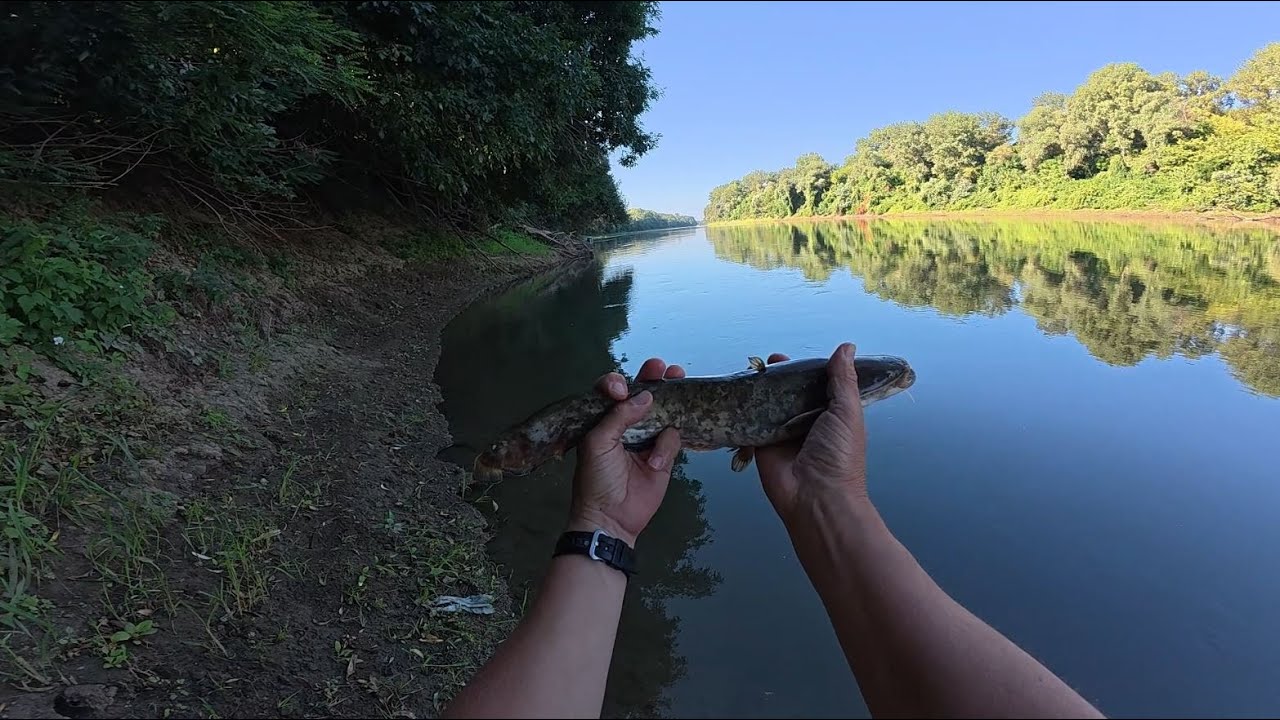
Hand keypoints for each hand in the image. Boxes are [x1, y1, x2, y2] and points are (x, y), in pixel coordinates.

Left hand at [568, 358, 684, 546]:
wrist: (611, 518)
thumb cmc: (596, 480)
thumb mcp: (598, 443)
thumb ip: (619, 416)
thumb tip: (646, 396)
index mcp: (603, 420)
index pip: (613, 392)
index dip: (619, 383)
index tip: (621, 388)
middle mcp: (627, 425)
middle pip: (643, 395)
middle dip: (653, 378)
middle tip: (661, 368)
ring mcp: (648, 438)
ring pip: (663, 411)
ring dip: (670, 400)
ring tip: (677, 380)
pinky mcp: (665, 455)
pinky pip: (673, 438)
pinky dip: (666, 447)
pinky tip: (655, 463)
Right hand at [756, 343, 869, 523]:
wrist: (816, 498)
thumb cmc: (839, 456)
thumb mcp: (847, 412)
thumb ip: (843, 380)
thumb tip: (847, 347)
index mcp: (832, 415)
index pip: (819, 385)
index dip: (809, 370)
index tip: (797, 356)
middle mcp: (806, 422)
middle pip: (791, 392)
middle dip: (781, 376)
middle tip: (770, 361)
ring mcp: (782, 432)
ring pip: (770, 403)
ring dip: (762, 388)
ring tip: (753, 369)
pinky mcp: (761, 442)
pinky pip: (752, 420)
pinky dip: (745, 406)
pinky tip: (737, 389)